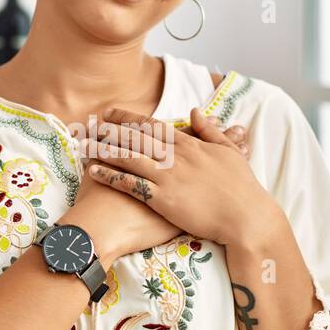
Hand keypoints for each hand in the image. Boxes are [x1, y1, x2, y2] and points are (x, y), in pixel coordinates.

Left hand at [83, 105, 280, 247]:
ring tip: (84, 144)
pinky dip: (110, 176)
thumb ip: (210, 131)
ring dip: (104, 149)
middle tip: (90, 123)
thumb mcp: (230, 152)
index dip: (130, 118)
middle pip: (136, 137)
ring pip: (128, 157)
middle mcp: (176, 157)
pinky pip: (130, 185)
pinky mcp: (162, 199)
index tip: (111, 112)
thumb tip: (195, 111)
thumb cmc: (242, 187)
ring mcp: (168, 177)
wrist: (246, 217)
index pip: (154, 126)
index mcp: (191, 145)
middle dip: (111, 129)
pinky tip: (92, 171)